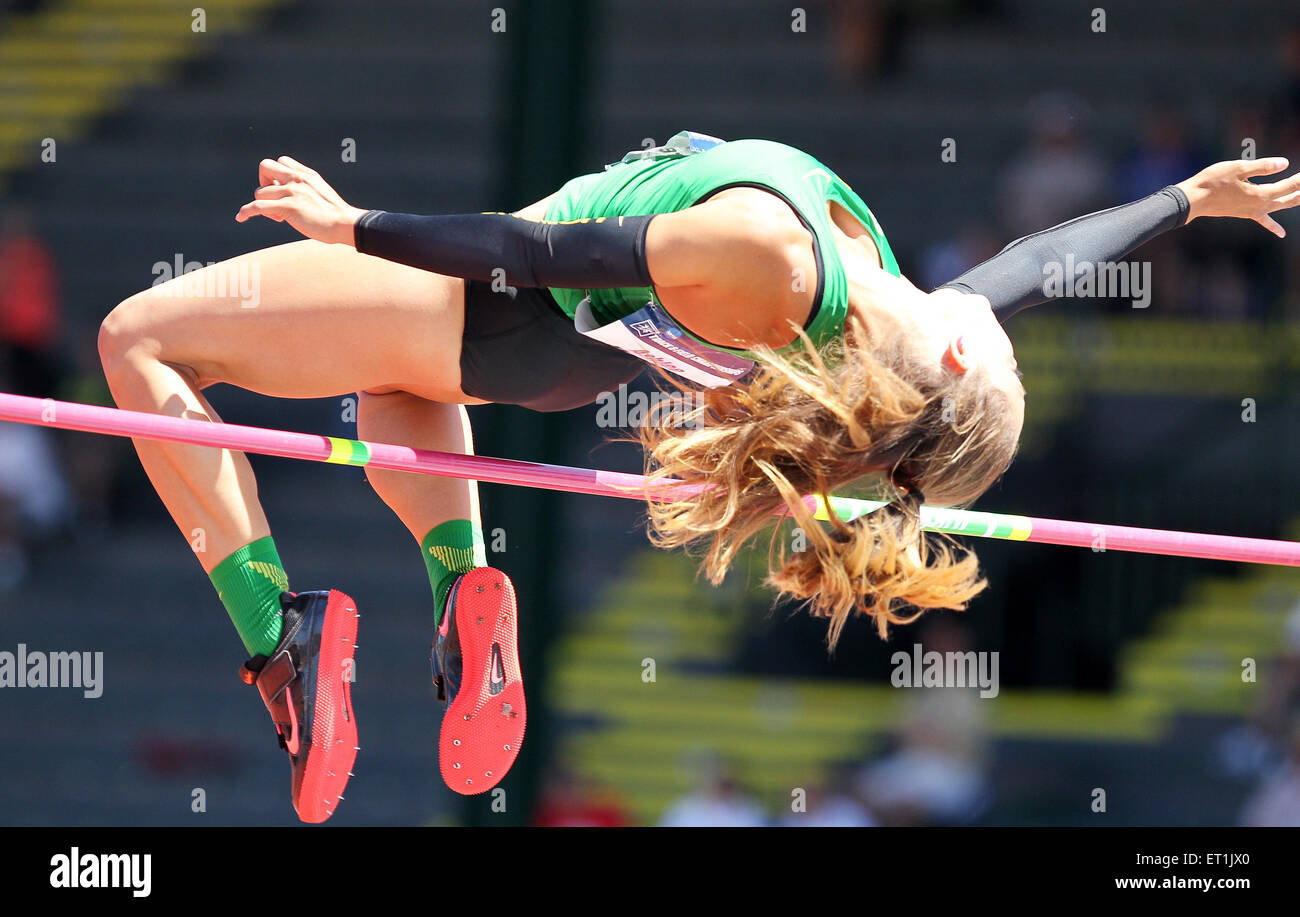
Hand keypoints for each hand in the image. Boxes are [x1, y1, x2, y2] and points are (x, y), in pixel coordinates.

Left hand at [235, 156, 367, 244]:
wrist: (346, 224)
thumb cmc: (337, 216)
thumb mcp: (322, 194)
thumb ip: (307, 189)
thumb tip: (292, 198)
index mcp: (306, 174)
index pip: (281, 161)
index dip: (276, 175)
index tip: (283, 191)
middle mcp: (297, 179)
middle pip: (265, 166)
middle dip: (263, 181)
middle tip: (272, 198)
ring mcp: (291, 192)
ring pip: (260, 192)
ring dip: (264, 205)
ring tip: (280, 218)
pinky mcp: (287, 207)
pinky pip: (257, 206)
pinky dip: (246, 212)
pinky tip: (240, 218)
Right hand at [1176, 157, 1299, 237]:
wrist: (1193, 200)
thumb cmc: (1212, 181)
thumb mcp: (1238, 168)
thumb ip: (1262, 166)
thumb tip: (1284, 163)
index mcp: (1260, 194)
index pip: (1288, 185)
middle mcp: (1260, 205)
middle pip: (1289, 199)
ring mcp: (1253, 211)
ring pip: (1280, 207)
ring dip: (1294, 201)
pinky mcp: (1245, 213)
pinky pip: (1264, 220)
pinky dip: (1274, 227)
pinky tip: (1282, 233)